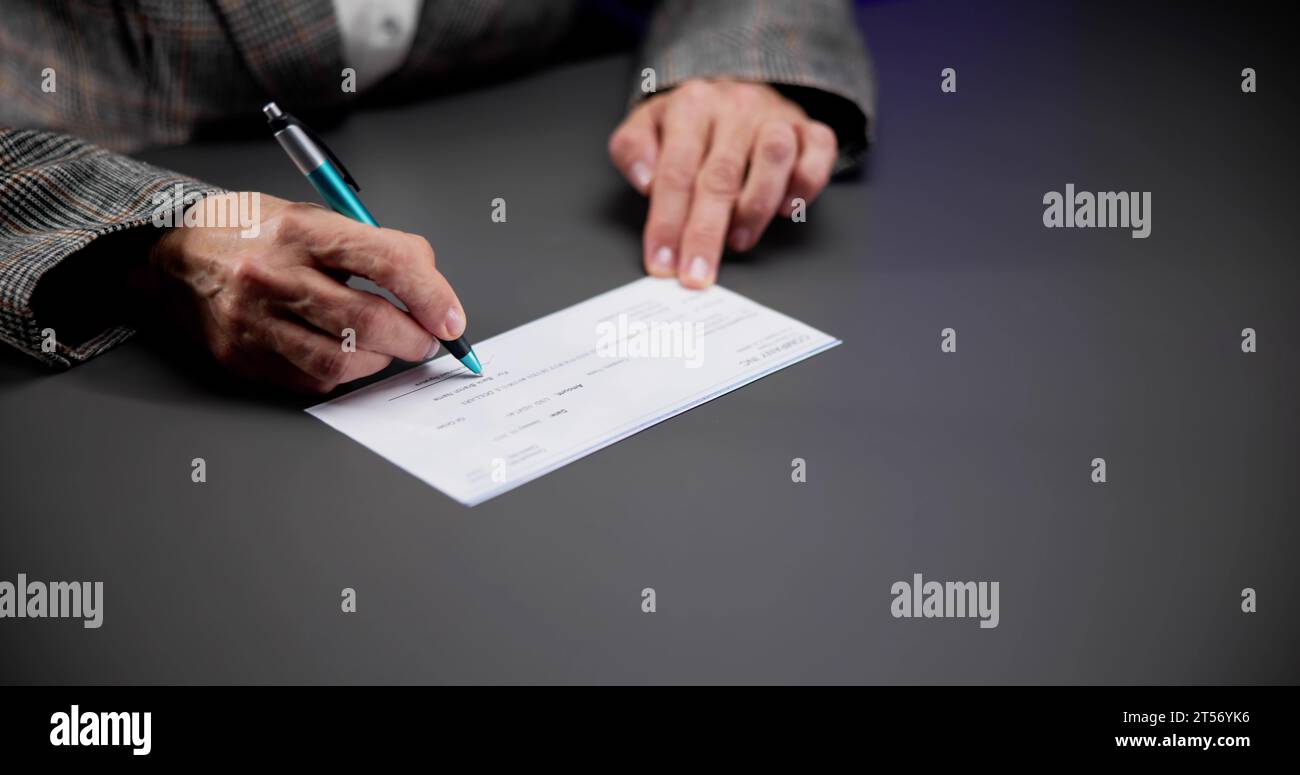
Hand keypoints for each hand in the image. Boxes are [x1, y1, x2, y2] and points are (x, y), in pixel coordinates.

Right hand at [148, 195, 466, 392]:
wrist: (171, 259)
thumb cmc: (253, 234)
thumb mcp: (312, 217)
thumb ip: (374, 247)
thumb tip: (432, 291)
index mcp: (299, 230)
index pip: (385, 260)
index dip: (431, 294)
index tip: (452, 318)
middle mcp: (272, 276)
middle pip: (367, 321)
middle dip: (414, 338)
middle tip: (429, 339)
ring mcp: (253, 323)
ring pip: (343, 362)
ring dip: (382, 361)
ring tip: (389, 346)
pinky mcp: (244, 359)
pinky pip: (313, 381)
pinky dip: (343, 374)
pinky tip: (345, 354)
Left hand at [608, 79, 837, 287]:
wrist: (735, 88)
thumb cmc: (692, 121)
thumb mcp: (647, 125)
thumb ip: (632, 150)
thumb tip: (644, 181)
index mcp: (691, 105)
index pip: (676, 170)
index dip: (667, 222)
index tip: (663, 263)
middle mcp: (736, 107)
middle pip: (721, 175)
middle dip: (706, 233)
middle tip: (697, 274)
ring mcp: (776, 116)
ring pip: (774, 157)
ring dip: (756, 207)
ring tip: (738, 241)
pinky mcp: (809, 128)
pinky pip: (818, 152)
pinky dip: (806, 184)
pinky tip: (785, 209)